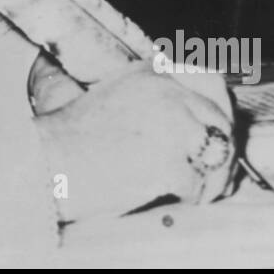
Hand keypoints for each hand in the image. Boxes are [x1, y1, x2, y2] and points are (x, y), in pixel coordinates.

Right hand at [30, 53, 234, 221]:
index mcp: (151, 73)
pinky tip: (180, 200)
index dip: (221, 108)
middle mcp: (167, 90)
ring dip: (215, 175)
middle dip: (226, 145)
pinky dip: (195, 196)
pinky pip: (200, 183)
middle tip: (220, 171)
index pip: (209, 80)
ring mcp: (172, 124)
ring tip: (200, 191)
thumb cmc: (72, 141)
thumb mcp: (114, 99)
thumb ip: (153, 101)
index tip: (220, 132)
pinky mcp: (172, 160)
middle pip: (220, 117)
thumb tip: (192, 126)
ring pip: (218, 150)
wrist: (47, 163)